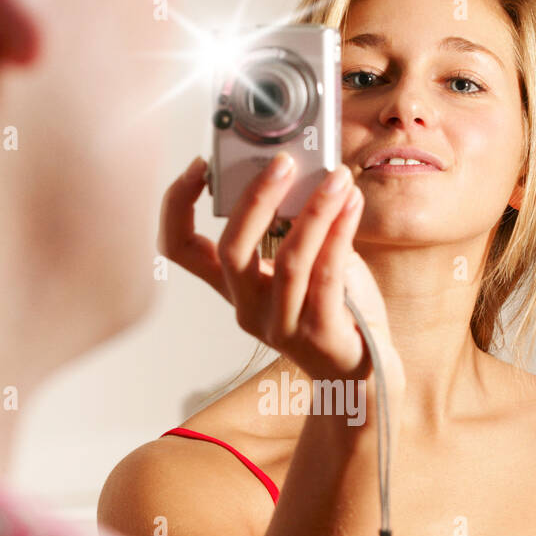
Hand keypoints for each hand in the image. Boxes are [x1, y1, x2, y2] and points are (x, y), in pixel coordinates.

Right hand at [158, 153, 403, 394]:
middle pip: (231, 249)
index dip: (177, 205)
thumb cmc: (332, 311)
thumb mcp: (300, 264)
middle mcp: (247, 307)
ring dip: (315, 210)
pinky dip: (341, 232)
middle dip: (256, 198)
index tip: (199, 167)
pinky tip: (352, 204)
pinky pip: (327, 275)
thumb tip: (308, 170)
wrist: (358, 372)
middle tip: (284, 162)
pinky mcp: (319, 334)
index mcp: (233, 287)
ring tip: (338, 178)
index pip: (180, 248)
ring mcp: (281, 324)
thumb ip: (294, 226)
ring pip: (289, 260)